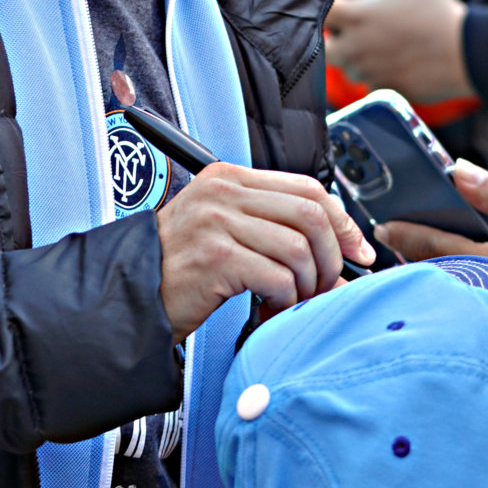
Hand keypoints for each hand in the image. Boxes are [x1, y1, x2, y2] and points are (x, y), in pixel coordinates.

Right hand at [154, 164, 372, 340]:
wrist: (130, 294)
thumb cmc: (180, 267)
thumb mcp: (224, 228)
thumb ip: (273, 226)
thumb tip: (341, 249)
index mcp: (230, 177)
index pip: (307, 188)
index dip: (342, 221)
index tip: (358, 250)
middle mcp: (224, 192)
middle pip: (311, 214)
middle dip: (331, 256)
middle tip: (326, 285)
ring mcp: (218, 223)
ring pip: (299, 249)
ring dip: (307, 285)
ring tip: (291, 302)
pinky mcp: (216, 258)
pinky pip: (278, 278)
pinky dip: (285, 301)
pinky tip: (269, 310)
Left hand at [323, 0, 472, 103]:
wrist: (467, 53)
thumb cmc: (437, 12)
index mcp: (357, 18)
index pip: (321, 12)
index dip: (326, 6)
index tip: (341, 1)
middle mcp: (355, 49)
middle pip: (325, 48)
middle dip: (334, 37)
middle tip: (355, 27)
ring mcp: (369, 72)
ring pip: (347, 67)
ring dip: (354, 56)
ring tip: (378, 42)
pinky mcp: (384, 89)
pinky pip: (369, 83)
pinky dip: (376, 73)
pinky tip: (395, 61)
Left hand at [380, 162, 487, 384]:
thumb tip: (456, 171)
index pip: (434, 249)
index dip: (405, 235)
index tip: (386, 229)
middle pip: (440, 291)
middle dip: (419, 274)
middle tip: (407, 260)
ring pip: (463, 323)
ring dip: (448, 306)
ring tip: (442, 290)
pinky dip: (485, 336)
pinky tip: (486, 328)